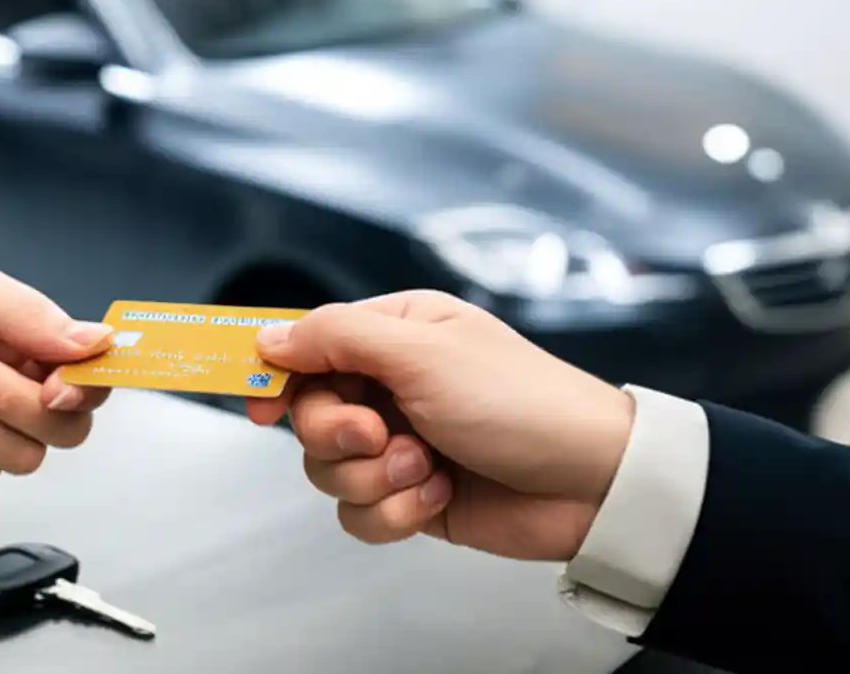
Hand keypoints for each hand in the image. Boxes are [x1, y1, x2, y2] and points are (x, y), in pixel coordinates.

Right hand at [246, 291, 633, 560]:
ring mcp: (398, 444)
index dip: (276, 374)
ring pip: (326, 470)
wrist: (591, 483)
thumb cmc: (520, 402)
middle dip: (336, 434)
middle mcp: (390, 387)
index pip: (307, 346)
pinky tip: (440, 495)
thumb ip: (336, 337)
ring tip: (428, 466)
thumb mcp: (423, 352)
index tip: (257, 403)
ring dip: (374, 476)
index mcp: (394, 335)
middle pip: (307, 415)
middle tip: (379, 434)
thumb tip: (268, 337)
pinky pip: (358, 513)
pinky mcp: (410, 496)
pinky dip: (396, 511)